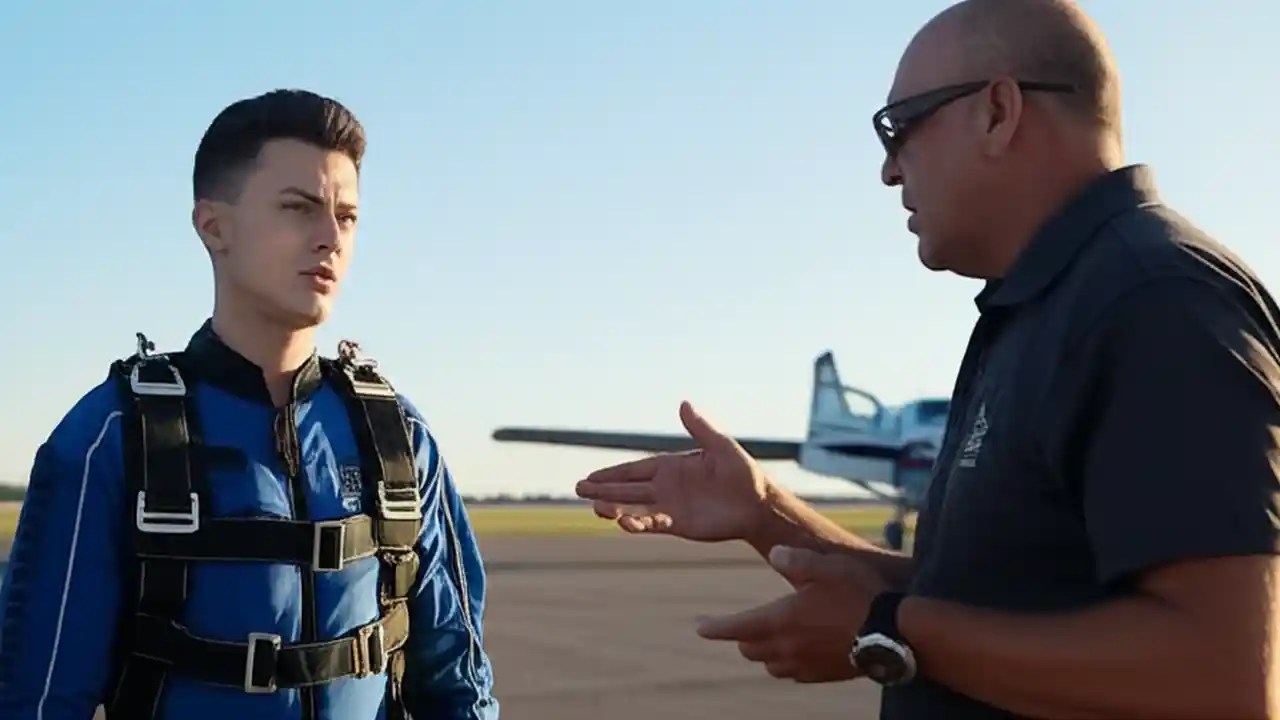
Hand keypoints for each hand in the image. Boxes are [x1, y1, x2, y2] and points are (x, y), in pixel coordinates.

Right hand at [574, 400, 771, 542]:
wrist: (758, 504)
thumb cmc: (743, 473)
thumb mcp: (721, 447)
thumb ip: (700, 429)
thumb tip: (684, 403)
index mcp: (672, 467)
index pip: (635, 470)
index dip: (612, 474)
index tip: (590, 477)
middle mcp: (667, 487)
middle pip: (628, 489)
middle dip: (604, 490)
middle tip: (579, 490)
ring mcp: (671, 507)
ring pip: (635, 508)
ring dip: (615, 509)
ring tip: (595, 509)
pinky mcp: (680, 525)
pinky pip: (653, 524)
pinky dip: (638, 524)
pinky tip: (623, 523)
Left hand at [696, 546, 888, 682]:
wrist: (894, 633)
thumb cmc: (859, 593)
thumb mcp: (824, 565)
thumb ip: (794, 560)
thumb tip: (774, 554)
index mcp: (781, 620)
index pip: (735, 628)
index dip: (714, 627)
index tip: (699, 627)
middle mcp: (788, 647)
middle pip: (750, 649)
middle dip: (740, 637)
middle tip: (739, 626)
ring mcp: (806, 665)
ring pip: (771, 665)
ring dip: (764, 652)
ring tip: (769, 637)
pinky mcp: (825, 675)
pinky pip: (795, 673)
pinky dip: (788, 663)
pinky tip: (799, 650)